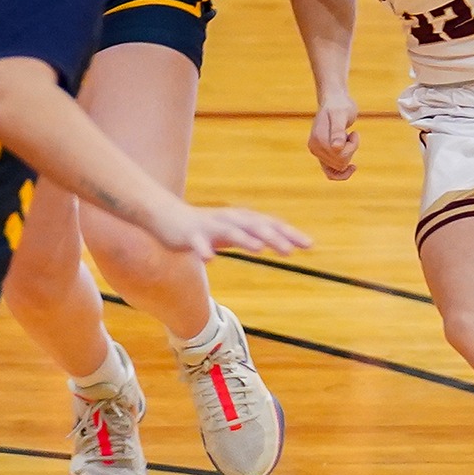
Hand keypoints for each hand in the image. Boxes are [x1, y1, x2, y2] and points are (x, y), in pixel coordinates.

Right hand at [147, 201, 311, 262]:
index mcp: (240, 221)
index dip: (289, 234)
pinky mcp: (190, 234)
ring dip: (245, 239)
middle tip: (293, 249)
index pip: (270, 226)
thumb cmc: (201, 227)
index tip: (309, 245)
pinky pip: (198, 243)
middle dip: (274, 237)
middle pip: (256, 227)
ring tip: (260, 249)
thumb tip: (278, 244)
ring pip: (230, 231)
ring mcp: (209, 226)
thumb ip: (251, 237)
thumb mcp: (230, 233)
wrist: (164, 216)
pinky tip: (210, 259)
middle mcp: (229, 220)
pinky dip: (204, 249)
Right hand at [308, 96, 358, 180]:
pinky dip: (342, 172)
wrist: (334, 101)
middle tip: (351, 134)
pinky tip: (353, 167)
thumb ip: (338, 131)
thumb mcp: (341, 115)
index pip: (339, 156)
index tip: (353, 133)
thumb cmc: (340, 106)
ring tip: (347, 138)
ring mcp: (317, 152)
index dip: (351, 147)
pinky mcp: (322, 154)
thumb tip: (336, 148)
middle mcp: (314, 148)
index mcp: (318, 140)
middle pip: (340, 163)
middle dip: (350, 150)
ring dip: (348, 154)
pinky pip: (331, 173)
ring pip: (338, 167)